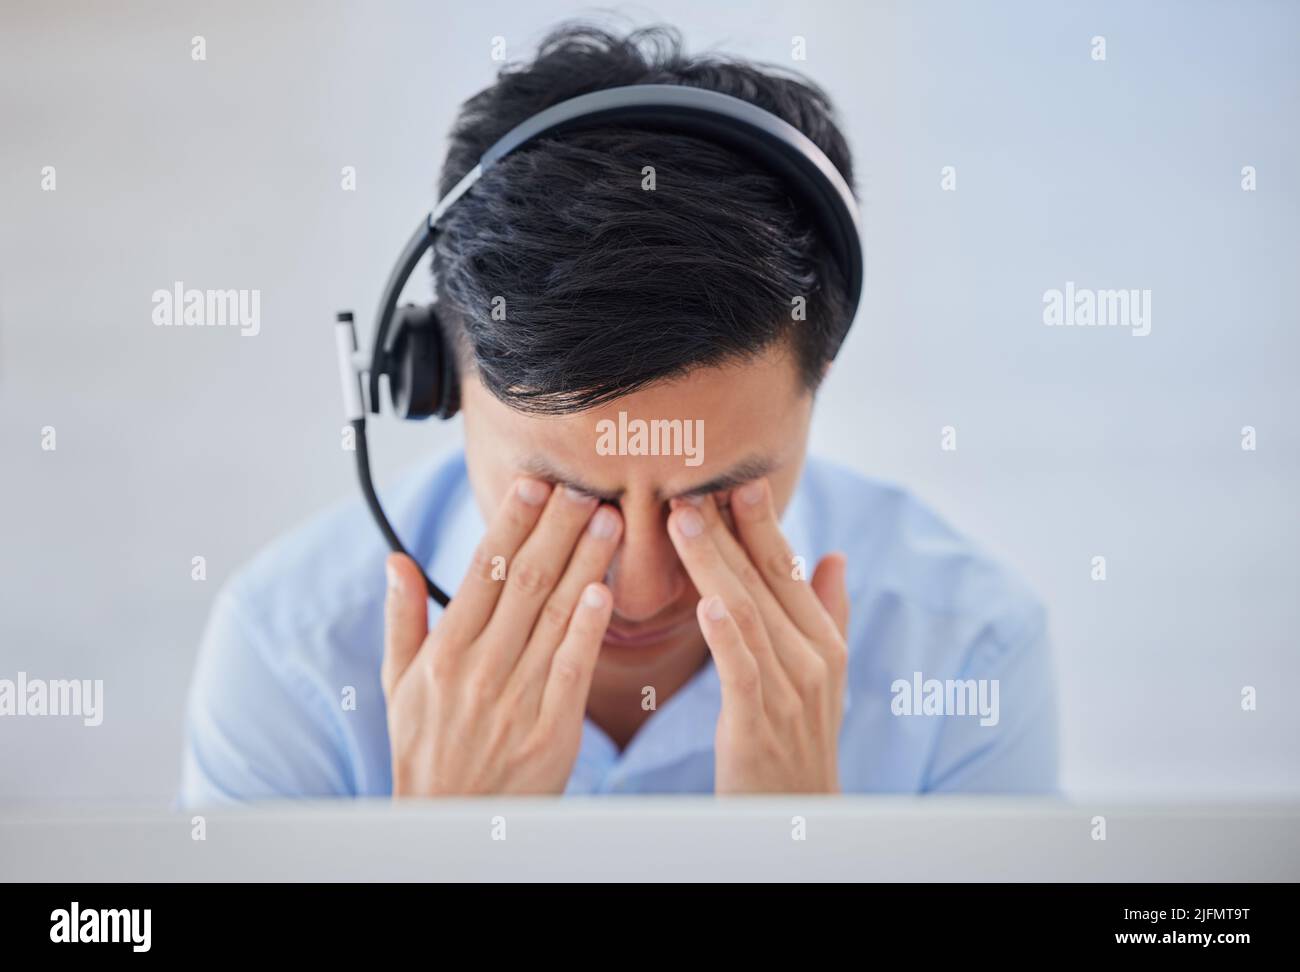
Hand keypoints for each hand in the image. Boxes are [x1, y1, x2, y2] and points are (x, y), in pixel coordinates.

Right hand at [382, 478, 621, 795]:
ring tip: (609, 521)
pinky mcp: (550, 728)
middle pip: (524, 582)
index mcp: (444, 652)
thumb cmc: (425, 750)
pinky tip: (603, 591)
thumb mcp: (399, 684)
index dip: (511, 523)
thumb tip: (397, 561)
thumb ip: (402, 619)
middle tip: (585, 487)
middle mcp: (478, 668)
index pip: (481, 572)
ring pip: (554, 615)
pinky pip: (571, 668)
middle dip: (557, 529)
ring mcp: (515, 697)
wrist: (450, 824)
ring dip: (584, 563)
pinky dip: (587, 628)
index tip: (534, 483)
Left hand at [668, 479, 848, 793]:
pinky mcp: (757, 725)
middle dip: (727, 528)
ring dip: (713, 562)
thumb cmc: (799, 740)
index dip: (759, 522)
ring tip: (681, 520)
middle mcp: (811, 658)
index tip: (732, 478)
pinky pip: (741, 670)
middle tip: (691, 482)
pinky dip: (724, 635)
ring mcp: (788, 691)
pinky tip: (705, 602)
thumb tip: (834, 555)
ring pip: (745, 612)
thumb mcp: (824, 674)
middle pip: (764, 579)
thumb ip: (829, 612)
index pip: (787, 568)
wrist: (799, 816)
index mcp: (823, 640)